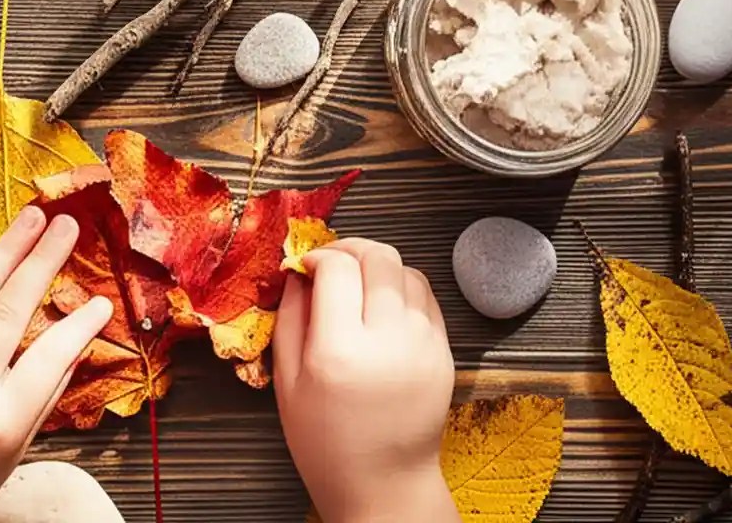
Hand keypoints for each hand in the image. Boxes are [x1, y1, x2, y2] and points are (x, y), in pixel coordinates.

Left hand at [0, 207, 112, 522]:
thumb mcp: (22, 443)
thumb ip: (49, 390)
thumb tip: (80, 338)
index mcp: (1, 418)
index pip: (49, 357)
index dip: (80, 326)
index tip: (102, 301)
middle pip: (11, 312)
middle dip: (44, 262)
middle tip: (69, 226)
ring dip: (5, 250)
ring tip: (33, 218)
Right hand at [274, 239, 458, 522]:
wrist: (383, 483)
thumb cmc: (324, 441)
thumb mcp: (287, 383)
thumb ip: (289, 319)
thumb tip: (297, 271)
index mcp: (338, 351)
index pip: (336, 267)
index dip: (317, 256)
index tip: (305, 267)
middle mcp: (387, 340)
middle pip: (378, 257)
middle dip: (350, 248)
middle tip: (331, 263)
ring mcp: (423, 344)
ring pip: (406, 270)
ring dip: (378, 267)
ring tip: (358, 286)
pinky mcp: (444, 352)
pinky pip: (427, 297)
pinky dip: (402, 288)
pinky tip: (383, 306)